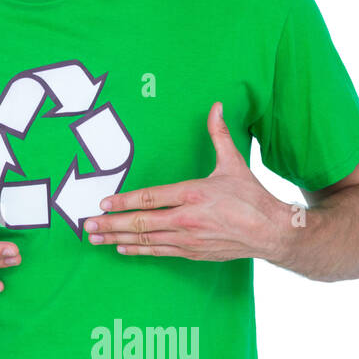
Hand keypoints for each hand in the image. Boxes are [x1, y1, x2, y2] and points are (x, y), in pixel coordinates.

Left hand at [82, 102, 288, 260]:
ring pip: (146, 240)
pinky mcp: (192, 253)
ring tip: (95, 239)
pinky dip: (138, 251)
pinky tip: (122, 248)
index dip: (124, 201)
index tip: (102, 203)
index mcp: (194, 193)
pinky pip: (159, 252)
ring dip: (117, 240)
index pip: (150, 198)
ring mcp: (188, 239)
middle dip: (110, 224)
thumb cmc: (252, 197)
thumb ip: (219, 135)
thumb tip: (216, 105)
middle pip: (141, 222)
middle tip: (86, 225)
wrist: (272, 232)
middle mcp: (187, 218)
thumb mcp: (234, 163)